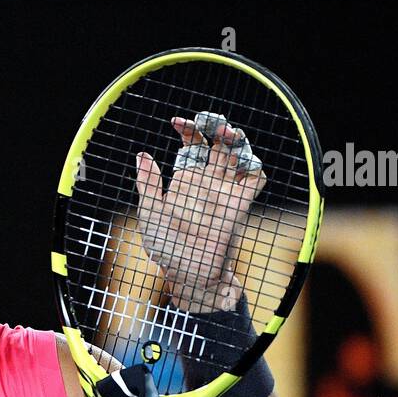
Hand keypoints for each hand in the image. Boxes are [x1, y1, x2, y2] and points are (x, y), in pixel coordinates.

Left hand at [134, 113, 267, 311]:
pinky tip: (242, 160)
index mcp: (184, 180)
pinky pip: (255, 179)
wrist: (189, 275)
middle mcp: (206, 182)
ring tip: (227, 134)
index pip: (191, 145)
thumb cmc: (166, 249)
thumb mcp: (150, 214)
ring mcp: (224, 193)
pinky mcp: (239, 206)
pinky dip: (254, 165)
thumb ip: (148, 185)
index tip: (177, 121)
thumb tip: (142, 154)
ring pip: (237, 155)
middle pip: (217, 144)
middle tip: (210, 122)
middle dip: (216, 126)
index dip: (189, 129)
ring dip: (236, 139)